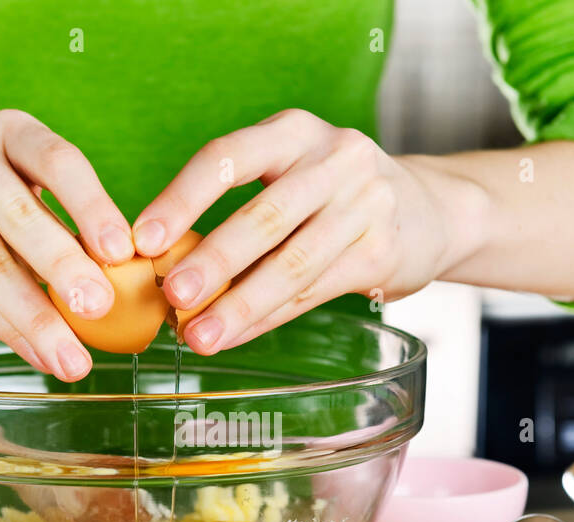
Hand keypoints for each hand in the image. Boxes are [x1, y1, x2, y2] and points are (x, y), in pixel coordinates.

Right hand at [0, 111, 134, 380]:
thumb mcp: (15, 207)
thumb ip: (60, 233)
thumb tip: (123, 292)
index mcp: (10, 132)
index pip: (59, 160)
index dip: (93, 206)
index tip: (122, 251)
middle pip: (22, 214)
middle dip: (66, 267)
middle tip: (101, 309)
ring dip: (39, 318)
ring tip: (73, 360)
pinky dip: (8, 329)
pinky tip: (38, 356)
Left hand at [131, 109, 484, 354]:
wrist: (429, 211)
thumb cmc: (333, 199)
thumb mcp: (291, 178)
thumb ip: (237, 212)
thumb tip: (163, 272)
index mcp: (293, 132)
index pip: (228, 156)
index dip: (182, 198)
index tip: (144, 238)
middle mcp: (334, 159)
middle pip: (264, 214)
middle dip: (212, 259)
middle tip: (171, 294)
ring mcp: (365, 205)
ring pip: (292, 262)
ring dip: (239, 304)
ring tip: (198, 335)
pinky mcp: (382, 252)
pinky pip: (313, 293)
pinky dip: (267, 319)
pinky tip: (234, 336)